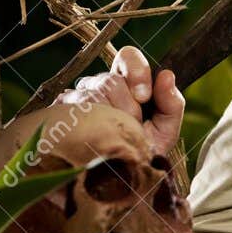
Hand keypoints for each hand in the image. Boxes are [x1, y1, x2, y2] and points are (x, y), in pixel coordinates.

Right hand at [55, 45, 185, 156]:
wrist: (116, 176)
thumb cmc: (141, 149)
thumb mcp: (165, 130)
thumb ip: (171, 103)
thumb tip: (166, 75)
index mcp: (126, 81)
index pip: (127, 56)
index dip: (137, 72)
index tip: (144, 96)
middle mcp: (99, 84)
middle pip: (110, 80)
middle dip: (126, 107)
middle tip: (131, 126)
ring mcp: (77, 96)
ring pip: (92, 95)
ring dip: (109, 119)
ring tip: (114, 135)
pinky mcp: (59, 112)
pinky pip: (73, 109)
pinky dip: (90, 126)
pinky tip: (96, 136)